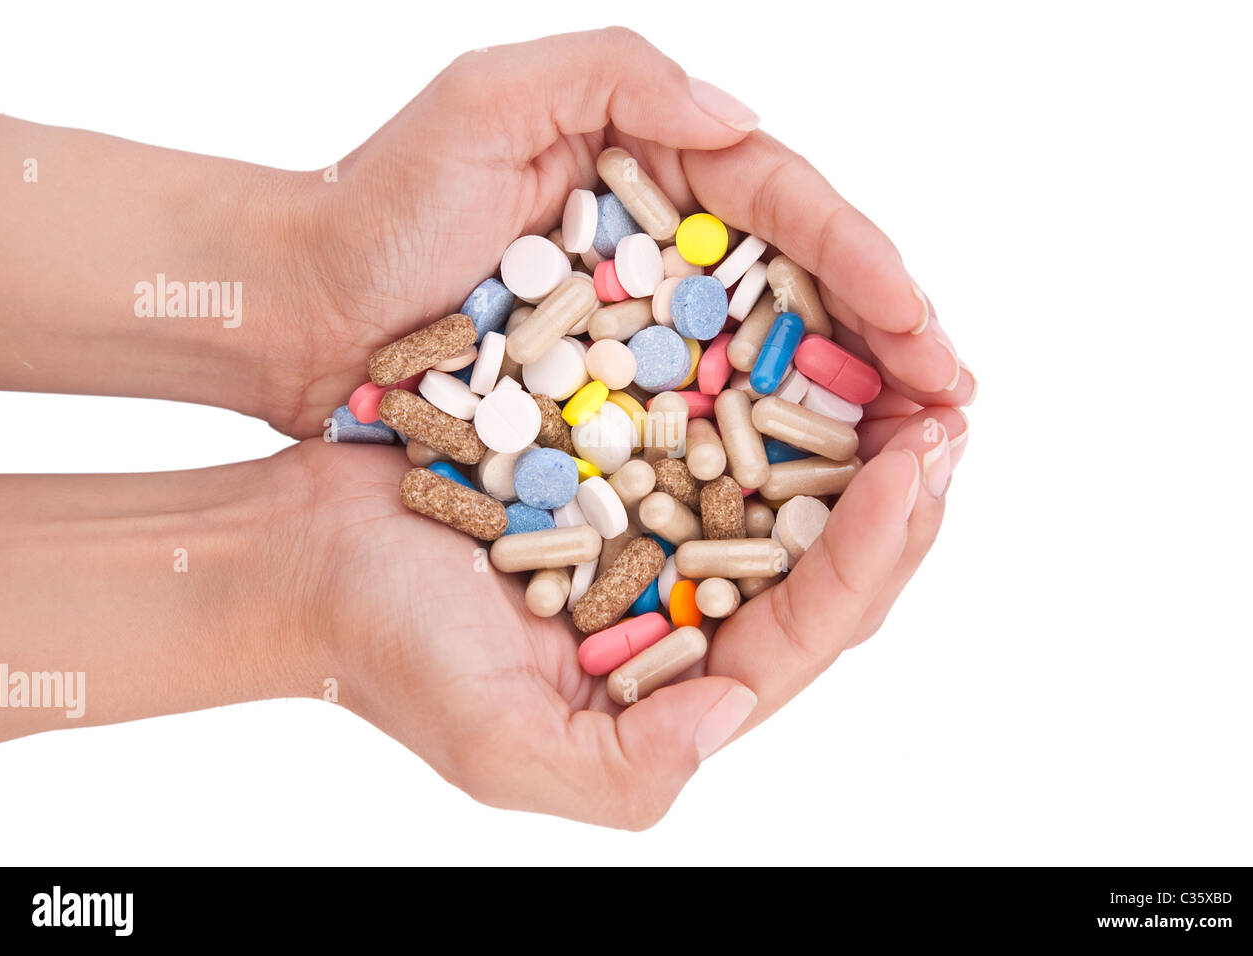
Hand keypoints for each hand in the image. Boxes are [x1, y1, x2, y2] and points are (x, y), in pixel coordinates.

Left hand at [272, 28, 974, 436]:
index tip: (922, 327)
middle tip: (953, 407)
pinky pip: (701, 429)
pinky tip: (816, 496)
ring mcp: (642, 332)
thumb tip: (743, 117)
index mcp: (658, 173)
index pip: (789, 211)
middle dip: (884, 347)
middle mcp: (667, 256)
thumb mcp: (488, 99)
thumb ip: (616, 75)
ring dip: (844, 414)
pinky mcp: (608, 401)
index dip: (864, 265)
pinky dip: (762, 459)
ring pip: (767, 369)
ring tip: (916, 458)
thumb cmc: (378, 201)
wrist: (296, 308)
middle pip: (803, 296)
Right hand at [289, 395, 966, 828]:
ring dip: (852, 435)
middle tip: (948, 409)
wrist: (304, 557)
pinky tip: (802, 341)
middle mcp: (684, 615)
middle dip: (897, 492)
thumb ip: (626, 771)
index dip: (873, 556)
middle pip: (825, 563)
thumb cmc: (386, 652)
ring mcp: (659, 537)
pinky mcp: (625, 471)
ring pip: (786, 491)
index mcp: (675, 686)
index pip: (809, 630)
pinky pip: (717, 431)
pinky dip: (766, 393)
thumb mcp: (498, 744)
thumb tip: (735, 709)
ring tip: (907, 368)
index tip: (916, 470)